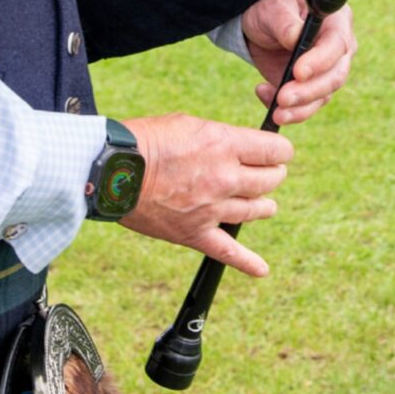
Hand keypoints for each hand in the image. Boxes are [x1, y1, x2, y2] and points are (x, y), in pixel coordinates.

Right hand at [116, 114, 294, 278]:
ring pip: (257, 210)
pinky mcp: (195, 233)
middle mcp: (224, 177)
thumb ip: (220, 138)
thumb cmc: (147, 140)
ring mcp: (212, 209)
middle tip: (267, 172)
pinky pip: (229, 252)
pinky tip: (262, 269)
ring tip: (262, 202)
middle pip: (270, 181)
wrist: (113, 171)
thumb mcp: (190, 124)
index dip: (280, 150)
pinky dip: (248, 263)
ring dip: (263, 205)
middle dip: (272, 174)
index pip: (275, 151)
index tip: (277, 151)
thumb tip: (239, 147)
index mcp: (225, 145)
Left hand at [240, 0, 356, 125]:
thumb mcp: (274, 9)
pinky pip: (306, 107)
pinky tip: (265, 96)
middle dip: (309, 91)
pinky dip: (288, 110)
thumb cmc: (272, 10)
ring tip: (276, 111)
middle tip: (283, 98)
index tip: (298, 72)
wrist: (261, 27)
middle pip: (335, 77)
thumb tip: (295, 38)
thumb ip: (285, 23)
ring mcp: (327, 72)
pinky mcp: (312, 89)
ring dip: (299, 108)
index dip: (320, 62)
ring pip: (322, 97)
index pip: (337, 45)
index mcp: (337, 22)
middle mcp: (338, 50)